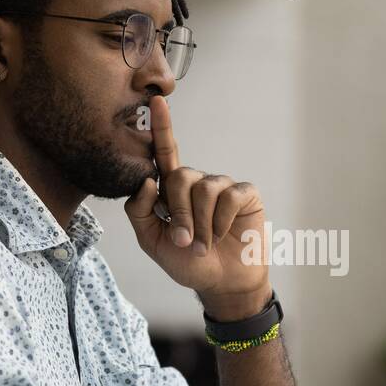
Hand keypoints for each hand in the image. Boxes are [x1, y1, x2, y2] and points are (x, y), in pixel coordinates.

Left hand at [124, 96, 270, 318]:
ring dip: (202, 224)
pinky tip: (225, 234)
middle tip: (186, 242)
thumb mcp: (153, 242)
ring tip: (206, 244)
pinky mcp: (245, 194)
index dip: (161, 127)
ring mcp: (222, 186)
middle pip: (180, 176)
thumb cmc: (188, 263)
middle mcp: (197, 183)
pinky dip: (223, 220)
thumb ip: (140, 212)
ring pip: (205, 189)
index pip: (164, 154)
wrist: (222, 283)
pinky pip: (230, 196)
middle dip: (181, 213)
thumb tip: (147, 180)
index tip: (156, 102)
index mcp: (172, 191)